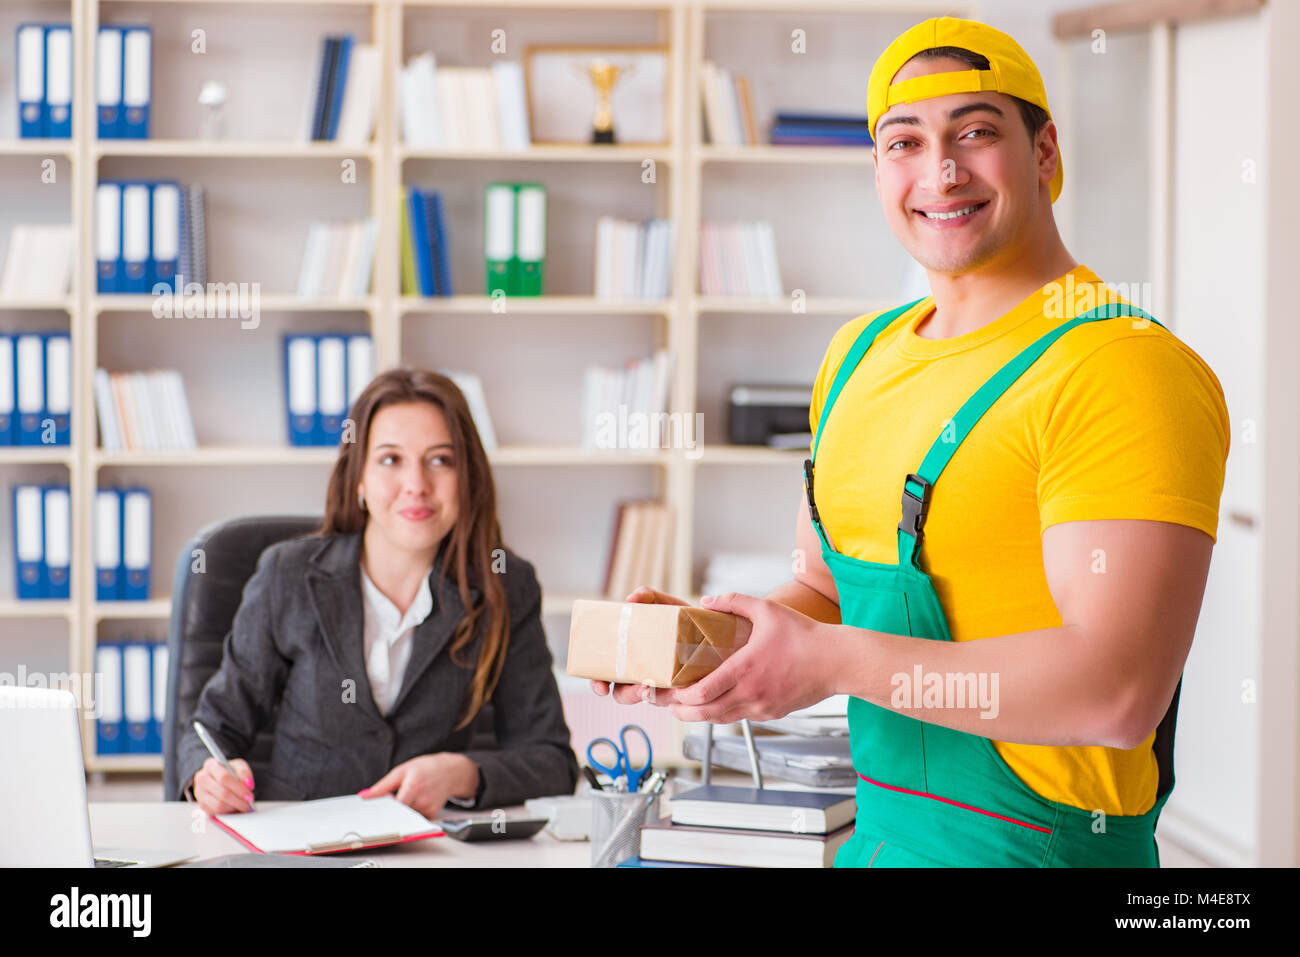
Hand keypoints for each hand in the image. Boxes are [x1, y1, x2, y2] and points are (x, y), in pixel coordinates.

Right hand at [193, 757, 254, 815]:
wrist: (217, 777)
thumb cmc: (229, 770)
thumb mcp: (238, 766)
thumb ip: (245, 772)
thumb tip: (248, 785)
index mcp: (211, 765)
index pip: (224, 778)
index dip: (239, 788)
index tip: (249, 795)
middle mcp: (202, 779)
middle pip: (222, 793)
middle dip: (238, 801)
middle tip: (248, 804)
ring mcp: (200, 793)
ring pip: (218, 805)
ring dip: (233, 808)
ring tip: (243, 806)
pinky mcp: (201, 804)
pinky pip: (215, 812)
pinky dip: (227, 813)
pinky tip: (234, 809)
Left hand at [361, 753, 478, 820]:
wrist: (450, 771)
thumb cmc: (426, 768)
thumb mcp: (402, 770)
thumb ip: (382, 786)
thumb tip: (365, 796)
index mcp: (413, 786)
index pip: (394, 807)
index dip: (383, 811)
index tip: (374, 813)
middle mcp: (422, 799)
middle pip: (398, 814)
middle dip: (390, 810)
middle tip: (388, 803)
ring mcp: (429, 808)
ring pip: (406, 817)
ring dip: (401, 811)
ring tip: (408, 795)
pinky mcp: (433, 815)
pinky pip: (415, 818)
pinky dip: (411, 812)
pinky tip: (416, 801)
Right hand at [590, 586, 689, 706]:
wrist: (717, 628)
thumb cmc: (685, 618)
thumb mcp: (666, 605)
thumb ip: (649, 597)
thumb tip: (632, 598)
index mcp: (631, 656)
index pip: (607, 674)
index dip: (598, 684)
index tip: (600, 687)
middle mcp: (643, 673)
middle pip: (622, 693)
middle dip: (622, 695)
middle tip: (630, 689)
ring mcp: (662, 683)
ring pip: (646, 699)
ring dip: (644, 696)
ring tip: (649, 689)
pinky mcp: (681, 687)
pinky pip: (671, 698)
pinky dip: (669, 695)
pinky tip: (672, 688)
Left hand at [668, 592, 836, 723]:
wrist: (837, 661)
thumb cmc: (804, 635)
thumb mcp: (767, 610)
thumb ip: (734, 601)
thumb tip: (706, 600)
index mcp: (745, 669)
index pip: (703, 693)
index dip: (682, 698)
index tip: (670, 693)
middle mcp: (751, 693)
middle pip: (706, 713)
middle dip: (683, 712)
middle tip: (670, 706)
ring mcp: (762, 706)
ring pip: (723, 719)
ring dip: (702, 716)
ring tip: (688, 708)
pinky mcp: (773, 712)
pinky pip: (742, 717)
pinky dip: (726, 713)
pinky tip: (720, 703)